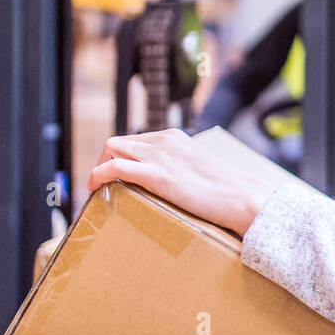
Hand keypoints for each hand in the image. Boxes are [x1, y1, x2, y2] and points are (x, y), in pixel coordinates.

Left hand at [87, 128, 280, 236]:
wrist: (240, 197)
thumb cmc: (227, 191)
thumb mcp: (200, 170)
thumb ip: (182, 169)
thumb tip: (176, 184)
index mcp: (175, 138)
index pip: (135, 140)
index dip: (120, 157)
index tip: (116, 175)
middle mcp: (164, 140)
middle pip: (118, 142)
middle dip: (104, 161)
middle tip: (103, 184)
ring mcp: (159, 156)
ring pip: (111, 149)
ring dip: (98, 167)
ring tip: (97, 188)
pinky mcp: (156, 175)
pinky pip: (114, 168)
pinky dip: (97, 176)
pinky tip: (94, 188)